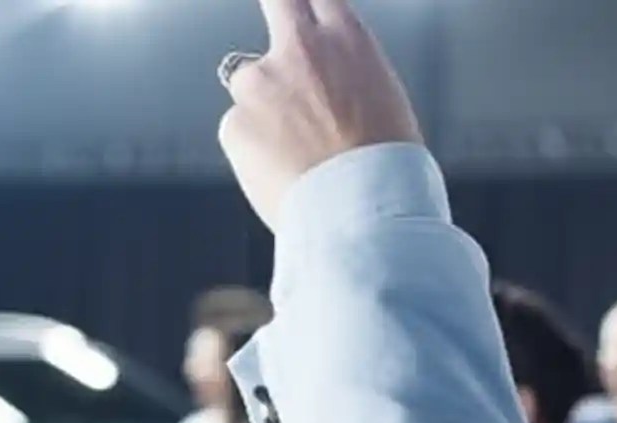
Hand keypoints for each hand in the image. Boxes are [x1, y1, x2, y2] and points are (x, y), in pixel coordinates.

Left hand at [218, 0, 421, 229]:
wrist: (360, 207)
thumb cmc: (383, 165)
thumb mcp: (379, 97)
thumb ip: (340, 75)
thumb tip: (320, 85)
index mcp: (345, 38)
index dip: (306, 7)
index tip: (301, 12)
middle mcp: (297, 49)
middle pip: (277, 1)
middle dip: (277, 9)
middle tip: (281, 47)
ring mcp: (258, 84)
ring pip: (251, 85)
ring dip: (264, 109)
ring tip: (296, 152)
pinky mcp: (233, 124)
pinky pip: (239, 131)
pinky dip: (254, 151)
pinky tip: (281, 172)